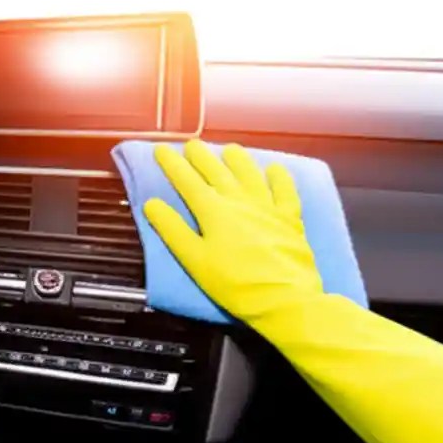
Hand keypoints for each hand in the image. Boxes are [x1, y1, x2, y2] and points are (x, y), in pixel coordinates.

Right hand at [143, 141, 322, 324]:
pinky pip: (285, 191)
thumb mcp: (194, 260)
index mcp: (213, 211)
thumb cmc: (234, 283)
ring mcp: (267, 208)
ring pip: (249, 174)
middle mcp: (239, 201)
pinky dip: (279, 177)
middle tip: (191, 144)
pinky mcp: (290, 219)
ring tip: (229, 148)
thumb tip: (152, 203)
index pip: (187, 181)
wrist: (284, 298)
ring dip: (237, 159)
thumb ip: (172, 229)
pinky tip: (274, 168)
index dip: (172, 164)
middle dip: (201, 156)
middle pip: (217, 172)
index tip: (161, 149)